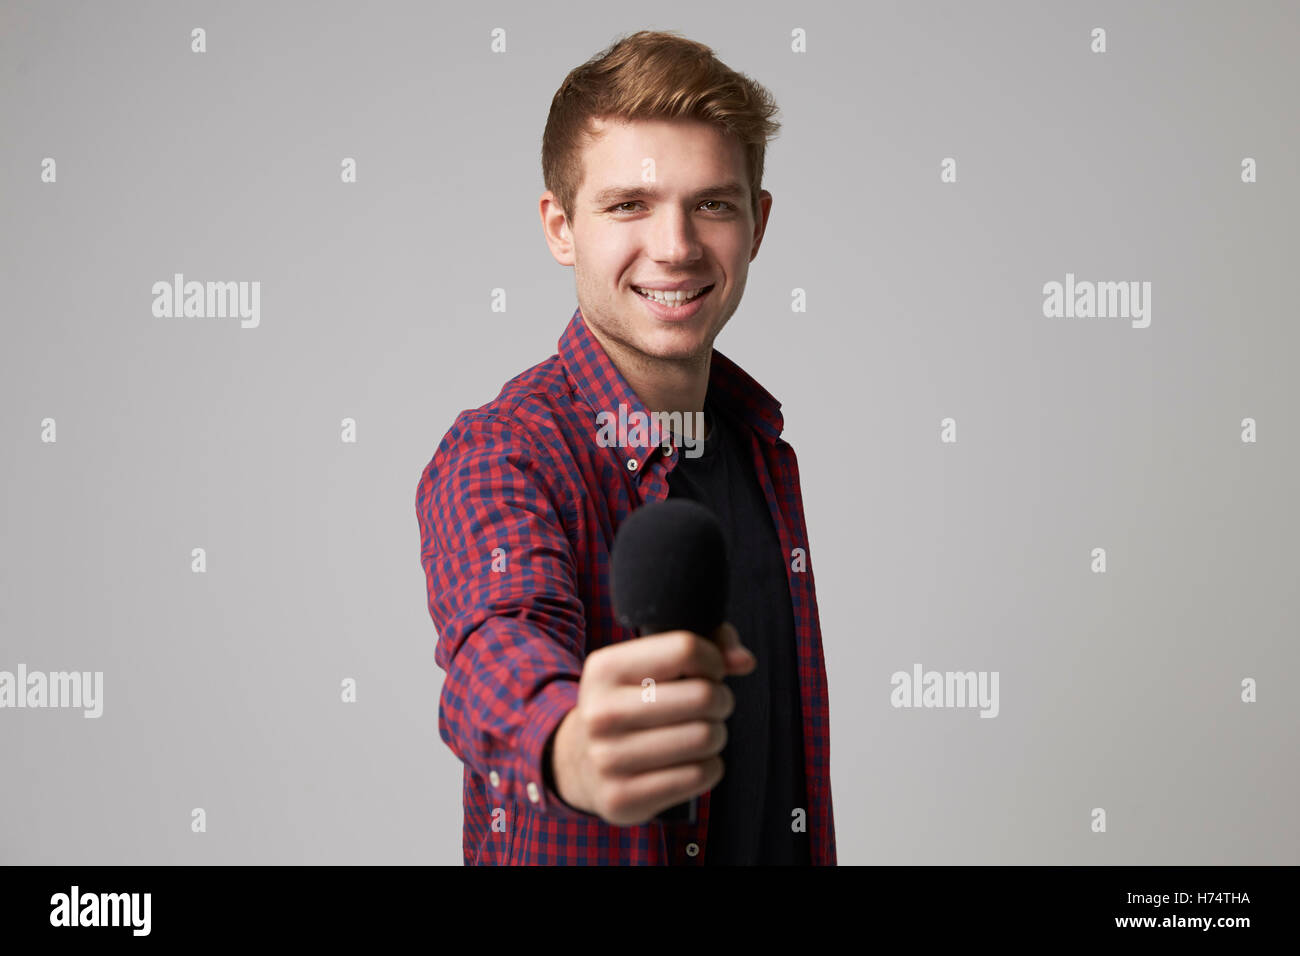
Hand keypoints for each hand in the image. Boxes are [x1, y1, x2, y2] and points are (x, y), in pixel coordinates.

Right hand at [549, 622, 754, 825]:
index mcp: (605, 669)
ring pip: (706, 737)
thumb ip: (702, 647)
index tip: (709, 671)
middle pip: (703, 696)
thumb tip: (744, 660)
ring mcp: (608, 759)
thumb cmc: (628, 705)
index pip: (685, 649)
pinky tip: (690, 761)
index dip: (712, 659)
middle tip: (711, 706)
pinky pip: (700, 775)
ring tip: (701, 732)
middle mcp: (601, 713)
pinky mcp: (623, 797)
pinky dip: (709, 767)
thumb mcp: (647, 665)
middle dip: (720, 700)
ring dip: (716, 734)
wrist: (578, 761)